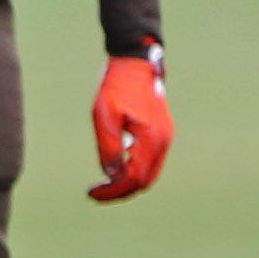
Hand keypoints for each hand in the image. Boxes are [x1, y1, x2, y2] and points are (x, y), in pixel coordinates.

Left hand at [87, 45, 170, 202]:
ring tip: (104, 183)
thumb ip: (108, 146)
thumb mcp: (104, 115)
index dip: (113, 190)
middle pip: (144, 180)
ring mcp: (166, 136)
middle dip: (121, 190)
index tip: (92, 194)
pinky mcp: (163, 132)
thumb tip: (110, 174)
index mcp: (150, 137)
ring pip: (149, 173)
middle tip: (96, 192)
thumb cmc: (116, 86)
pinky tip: (116, 166)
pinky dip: (135, 169)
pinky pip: (151, 161)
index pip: (134, 177)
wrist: (135, 63)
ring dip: (127, 181)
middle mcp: (163, 140)